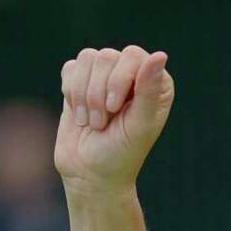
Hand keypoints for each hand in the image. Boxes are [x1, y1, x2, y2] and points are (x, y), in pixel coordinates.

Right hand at [56, 46, 174, 196]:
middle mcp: (131, 75)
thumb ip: (149, 91)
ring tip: (91, 123)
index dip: (119, 80)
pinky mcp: (81, 83)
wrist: (89, 176)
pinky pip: (71, 68)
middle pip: (106, 57)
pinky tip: (79, 115)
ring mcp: (105, 77)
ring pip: (87, 59)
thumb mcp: (138, 127)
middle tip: (101, 125)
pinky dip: (71, 93)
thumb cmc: (120, 156)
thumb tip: (160, 55)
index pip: (133, 56)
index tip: (114, 109)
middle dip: (98, 94)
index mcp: (153, 84)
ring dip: (83, 96)